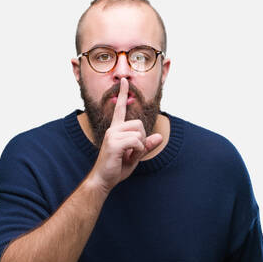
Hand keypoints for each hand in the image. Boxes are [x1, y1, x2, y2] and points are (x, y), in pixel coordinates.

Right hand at [87, 78, 163, 192]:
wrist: (102, 180)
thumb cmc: (116, 169)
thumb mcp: (135, 156)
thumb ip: (146, 146)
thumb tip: (160, 137)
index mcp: (116, 130)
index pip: (120, 109)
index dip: (124, 94)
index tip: (125, 81)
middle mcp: (113, 129)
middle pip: (139, 124)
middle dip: (142, 139)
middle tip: (132, 152)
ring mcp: (112, 135)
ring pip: (139, 133)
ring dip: (139, 147)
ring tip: (128, 156)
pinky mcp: (114, 143)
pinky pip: (136, 142)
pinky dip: (137, 151)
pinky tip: (128, 158)